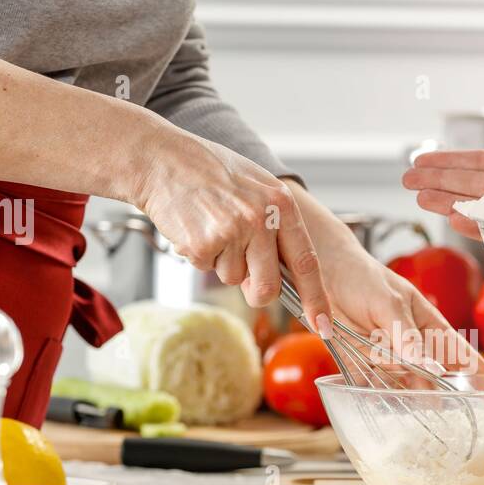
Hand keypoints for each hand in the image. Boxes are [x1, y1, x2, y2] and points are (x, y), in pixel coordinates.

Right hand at [135, 133, 331, 329]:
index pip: (306, 262)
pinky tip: (193, 227)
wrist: (161, 159)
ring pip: (234, 278)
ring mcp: (233, 231)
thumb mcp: (256, 187)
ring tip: (211, 226)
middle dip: (257, 291)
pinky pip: (206, 269)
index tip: (323, 325)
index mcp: (281, 204)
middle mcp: (261, 218)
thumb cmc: (209, 173)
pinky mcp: (204, 243)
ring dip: (221, 262)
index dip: (316, 298)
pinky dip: (199, 255)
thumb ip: (275, 227)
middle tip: (241, 270)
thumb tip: (286, 275)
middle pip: (269, 287)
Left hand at [286, 184, 483, 376]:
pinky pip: (372, 387)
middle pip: (432, 381)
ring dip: (394, 387)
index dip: (483, 382)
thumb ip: (406, 336)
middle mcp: (412, 346)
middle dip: (427, 391)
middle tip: (415, 390)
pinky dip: (369, 389)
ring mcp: (388, 357)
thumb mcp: (387, 302)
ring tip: (373, 356)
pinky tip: (363, 382)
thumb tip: (428, 366)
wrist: (317, 273)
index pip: (463, 358)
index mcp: (428, 326)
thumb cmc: (360, 276)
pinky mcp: (362, 365)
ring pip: (401, 386)